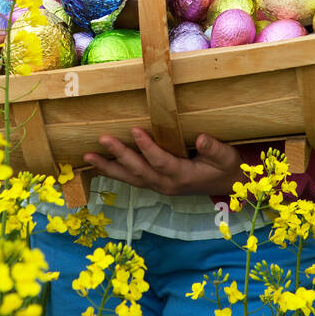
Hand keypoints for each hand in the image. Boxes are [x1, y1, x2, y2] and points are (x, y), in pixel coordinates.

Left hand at [82, 128, 243, 200]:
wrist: (227, 184)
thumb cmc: (226, 168)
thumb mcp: (226, 158)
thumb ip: (214, 149)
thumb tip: (202, 138)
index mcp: (183, 176)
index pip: (161, 161)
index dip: (147, 147)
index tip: (135, 129)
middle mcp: (166, 184)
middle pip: (139, 171)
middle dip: (119, 155)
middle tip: (102, 139)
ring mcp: (159, 186)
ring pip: (130, 178)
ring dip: (108, 167)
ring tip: (87, 156)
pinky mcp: (155, 184)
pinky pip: (131, 179)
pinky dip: (114, 171)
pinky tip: (98, 163)